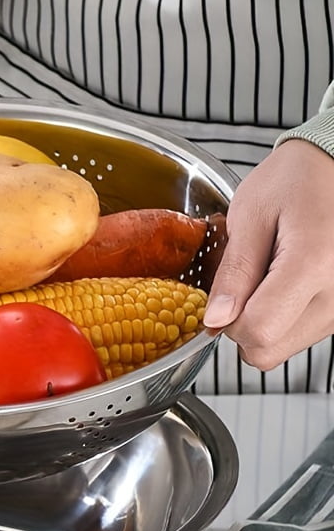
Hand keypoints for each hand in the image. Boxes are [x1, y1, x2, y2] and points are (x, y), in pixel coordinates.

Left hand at [203, 139, 333, 369]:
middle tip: (243, 285)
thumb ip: (234, 271)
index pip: (257, 330)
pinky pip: (298, 336)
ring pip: (282, 349)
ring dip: (261, 324)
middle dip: (241, 326)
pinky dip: (281, 321)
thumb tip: (216, 320)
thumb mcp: (251, 215)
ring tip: (267, 278)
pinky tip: (282, 286)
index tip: (223, 297)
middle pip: (268, 349)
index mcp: (314, 264)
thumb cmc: (295, 181)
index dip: (227, 322)